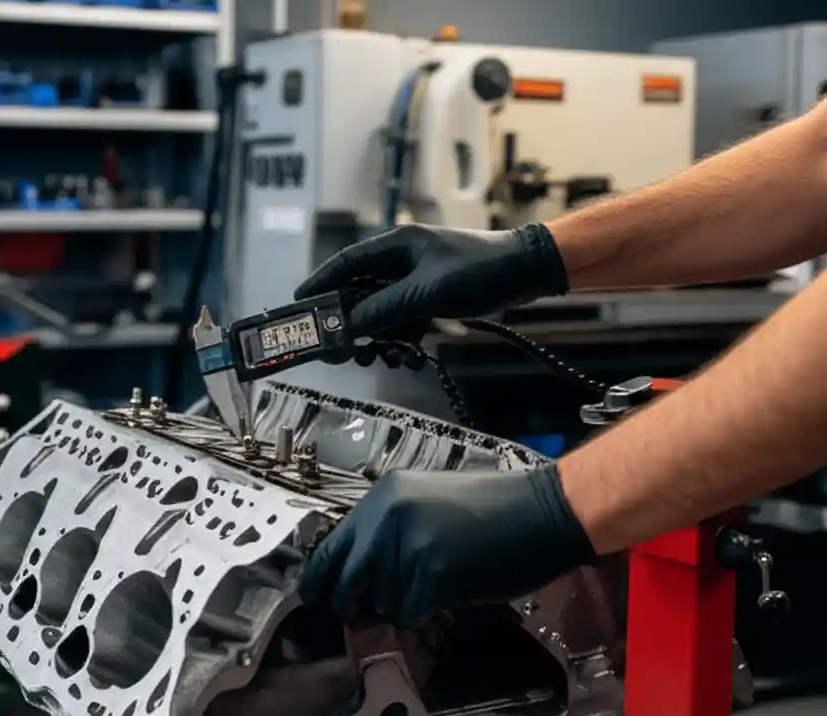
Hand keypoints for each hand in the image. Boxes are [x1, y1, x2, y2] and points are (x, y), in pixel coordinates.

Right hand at [293, 223, 568, 336]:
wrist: (528, 271)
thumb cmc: (479, 271)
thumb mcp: (427, 294)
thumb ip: (384, 310)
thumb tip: (347, 326)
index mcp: (395, 246)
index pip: (344, 264)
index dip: (318, 284)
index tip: (298, 305)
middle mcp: (401, 260)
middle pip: (358, 292)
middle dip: (347, 322)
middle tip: (335, 349)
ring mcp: (416, 278)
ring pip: (380, 310)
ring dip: (373, 335)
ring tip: (370, 358)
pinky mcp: (431, 296)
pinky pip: (403, 318)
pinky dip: (398, 337)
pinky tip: (402, 356)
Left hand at [299, 465, 594, 626]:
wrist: (541, 510)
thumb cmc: (491, 508)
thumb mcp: (424, 504)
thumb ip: (386, 532)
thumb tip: (355, 574)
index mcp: (381, 498)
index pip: (330, 547)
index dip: (322, 578)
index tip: (320, 596)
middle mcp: (386, 518)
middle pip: (347, 580)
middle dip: (356, 601)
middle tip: (374, 607)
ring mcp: (408, 545)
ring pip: (379, 600)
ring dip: (396, 605)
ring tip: (427, 588)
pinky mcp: (432, 573)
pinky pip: (409, 612)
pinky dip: (423, 612)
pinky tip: (444, 594)